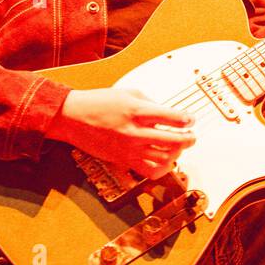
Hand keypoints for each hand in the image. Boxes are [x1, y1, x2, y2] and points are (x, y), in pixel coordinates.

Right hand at [51, 87, 195, 179]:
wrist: (73, 117)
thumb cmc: (98, 103)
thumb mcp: (128, 93)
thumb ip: (150, 103)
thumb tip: (167, 113)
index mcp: (137, 111)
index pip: (172, 117)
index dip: (186, 119)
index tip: (190, 119)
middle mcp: (134, 132)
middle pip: (173, 141)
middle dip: (188, 139)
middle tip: (191, 136)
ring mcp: (129, 149)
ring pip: (164, 158)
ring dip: (176, 153)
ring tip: (177, 147)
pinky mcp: (124, 161)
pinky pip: (149, 172)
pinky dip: (162, 169)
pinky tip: (164, 162)